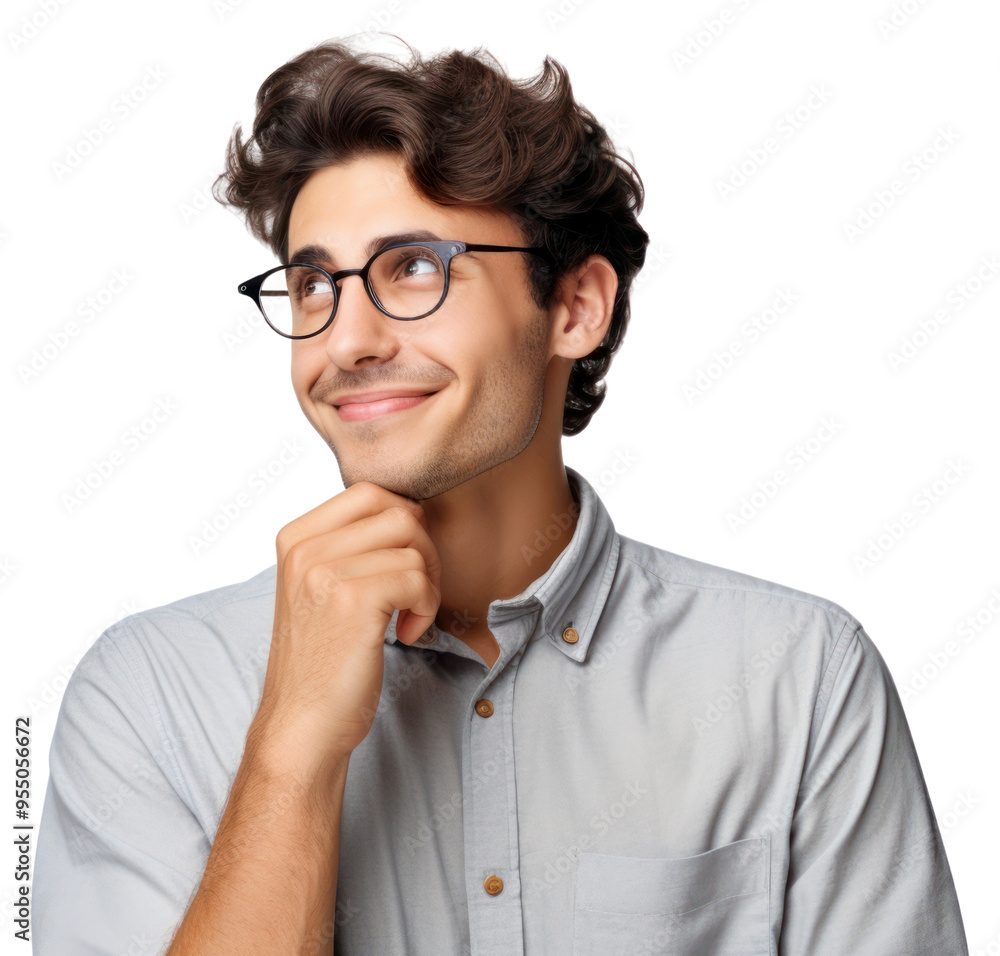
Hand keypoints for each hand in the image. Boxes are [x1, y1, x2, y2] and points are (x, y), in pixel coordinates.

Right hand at [253, 482, 441, 767]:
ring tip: (408, 618)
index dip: (403, 525)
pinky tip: (405, 634)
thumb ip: (351, 546)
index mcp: (296, 537)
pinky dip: (425, 607)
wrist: (301, 727)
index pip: (370, 492)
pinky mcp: (353, 600)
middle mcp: (305, 547)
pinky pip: (417, 578)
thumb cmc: (322, 662)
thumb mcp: (321, 588)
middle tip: (416, 594)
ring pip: (414, 545)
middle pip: (399, 512)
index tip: (401, 566)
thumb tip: (411, 511)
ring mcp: (325, 570)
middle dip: (424, 551)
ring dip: (427, 584)